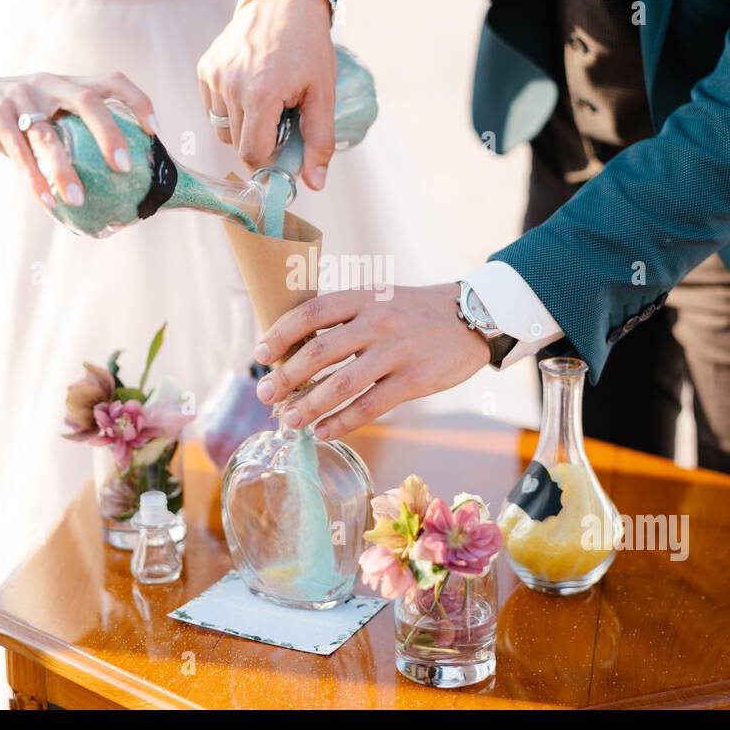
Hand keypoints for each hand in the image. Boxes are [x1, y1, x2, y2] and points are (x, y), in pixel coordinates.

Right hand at [0, 63, 156, 209]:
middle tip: (125, 168)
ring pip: (48, 134)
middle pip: (88, 101)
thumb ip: (72, 135)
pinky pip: (18, 150)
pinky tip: (47, 200)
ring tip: (78, 199)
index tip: (155, 131)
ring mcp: (21, 96)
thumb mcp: (46, 113)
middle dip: (109, 134)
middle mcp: (49, 84)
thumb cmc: (14, 112)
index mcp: (68, 83)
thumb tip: (114, 180)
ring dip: (64, 169)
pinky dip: (32, 177)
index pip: (112, 82)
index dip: (138, 101)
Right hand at [197, 0, 335, 189]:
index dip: (269, 160)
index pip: (252, 153)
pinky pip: (213, 108)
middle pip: (236, 144)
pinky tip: (250, 88)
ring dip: (243, 126)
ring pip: (222, 128)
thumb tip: (315, 184)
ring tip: (266, 101)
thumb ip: (319, 141)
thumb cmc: (308, 47)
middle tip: (281, 119)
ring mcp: (214, 76)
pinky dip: (231, 108)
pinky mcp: (205, 68)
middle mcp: (231, 86)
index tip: (283, 150)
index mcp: (260, 95)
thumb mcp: (323, 94)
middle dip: (259, 141)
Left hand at [252, 283, 490, 438]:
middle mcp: (377, 322)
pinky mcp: (413, 380)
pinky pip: (370, 406)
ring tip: (289, 421)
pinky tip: (324, 432)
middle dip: (286, 376)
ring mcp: (396, 352)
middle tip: (265, 395)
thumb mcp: (378, 299)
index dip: (280, 334)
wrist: (470, 318)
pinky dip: (342, 422)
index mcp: (363, 297)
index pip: (311, 313)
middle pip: (320, 351)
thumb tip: (294, 350)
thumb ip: (343, 317)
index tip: (259, 354)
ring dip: (309, 406)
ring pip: (341, 384)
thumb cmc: (413, 313)